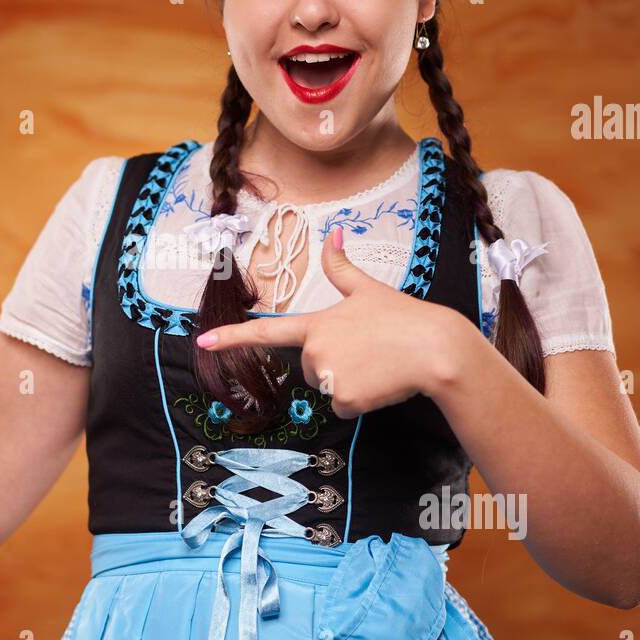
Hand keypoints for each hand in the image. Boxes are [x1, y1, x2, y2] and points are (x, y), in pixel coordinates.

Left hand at [194, 227, 468, 416]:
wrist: (435, 349)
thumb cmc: (404, 317)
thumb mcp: (369, 289)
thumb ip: (342, 267)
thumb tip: (334, 233)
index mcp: (317, 324)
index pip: (266, 331)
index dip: (232, 337)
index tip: (203, 343)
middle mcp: (316, 350)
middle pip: (310, 369)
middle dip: (335, 364)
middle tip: (367, 351)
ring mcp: (328, 375)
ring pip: (328, 389)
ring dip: (350, 383)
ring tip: (377, 366)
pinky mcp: (344, 399)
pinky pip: (344, 407)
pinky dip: (362, 401)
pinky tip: (381, 384)